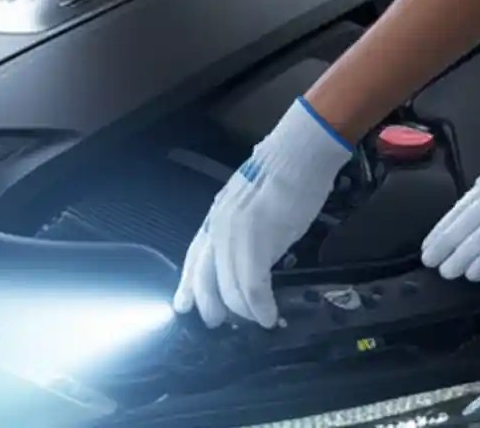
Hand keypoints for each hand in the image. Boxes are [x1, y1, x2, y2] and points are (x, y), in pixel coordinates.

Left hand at [173, 98, 351, 328]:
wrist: (297, 156)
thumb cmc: (282, 175)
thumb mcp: (249, 204)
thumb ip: (242, 227)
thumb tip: (250, 251)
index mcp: (215, 217)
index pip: (193, 257)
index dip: (188, 285)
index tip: (182, 306)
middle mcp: (218, 228)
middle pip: (205, 279)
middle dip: (212, 307)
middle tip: (222, 323)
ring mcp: (235, 237)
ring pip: (229, 289)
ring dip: (243, 312)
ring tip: (255, 321)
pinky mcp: (258, 244)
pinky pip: (252, 287)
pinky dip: (259, 308)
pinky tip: (268, 317)